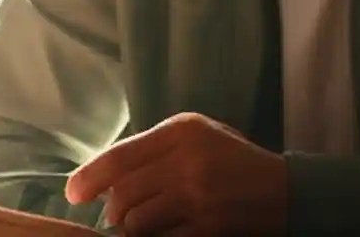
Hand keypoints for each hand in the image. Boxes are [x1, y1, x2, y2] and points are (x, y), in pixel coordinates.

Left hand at [66, 112, 287, 235]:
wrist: (287, 192)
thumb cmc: (231, 159)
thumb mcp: (196, 136)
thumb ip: (153, 148)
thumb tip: (106, 176)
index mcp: (180, 132)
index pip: (120, 157)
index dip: (89, 178)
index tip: (72, 193)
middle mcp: (187, 161)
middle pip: (124, 193)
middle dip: (111, 209)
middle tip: (111, 215)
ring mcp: (199, 197)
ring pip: (138, 220)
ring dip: (130, 228)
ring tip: (136, 225)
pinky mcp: (210, 227)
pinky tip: (156, 233)